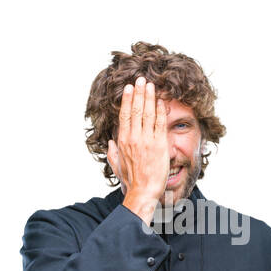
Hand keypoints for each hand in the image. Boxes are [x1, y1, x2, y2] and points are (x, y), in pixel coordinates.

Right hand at [107, 77, 169, 222]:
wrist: (143, 190)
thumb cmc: (131, 180)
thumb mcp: (116, 166)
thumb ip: (112, 152)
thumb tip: (110, 142)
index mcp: (122, 142)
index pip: (125, 115)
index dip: (127, 100)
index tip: (129, 88)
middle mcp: (134, 138)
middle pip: (136, 110)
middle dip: (138, 93)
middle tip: (140, 80)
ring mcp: (147, 140)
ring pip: (148, 113)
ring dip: (149, 97)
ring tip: (150, 85)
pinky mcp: (159, 143)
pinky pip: (160, 122)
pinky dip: (160, 109)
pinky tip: (161, 100)